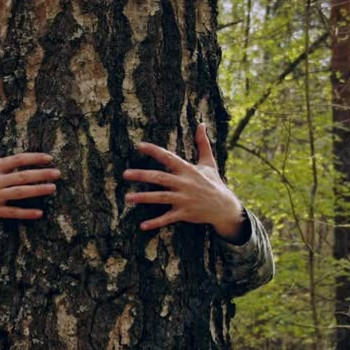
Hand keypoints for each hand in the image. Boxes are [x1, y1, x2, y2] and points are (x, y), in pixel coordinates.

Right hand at [0, 116, 60, 228]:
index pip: (17, 160)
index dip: (34, 158)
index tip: (49, 158)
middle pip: (23, 177)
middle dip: (42, 174)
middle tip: (58, 173)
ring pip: (20, 193)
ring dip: (38, 190)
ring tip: (53, 188)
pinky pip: (12, 212)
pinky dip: (26, 213)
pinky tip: (40, 212)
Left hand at [122, 123, 246, 242]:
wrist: (224, 207)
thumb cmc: (213, 183)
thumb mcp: (209, 162)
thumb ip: (202, 143)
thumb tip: (202, 123)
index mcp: (187, 169)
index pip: (168, 157)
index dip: (154, 151)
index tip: (139, 146)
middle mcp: (184, 183)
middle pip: (160, 178)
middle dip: (142, 175)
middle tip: (125, 174)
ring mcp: (184, 199)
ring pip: (161, 198)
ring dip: (143, 198)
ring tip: (127, 198)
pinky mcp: (184, 213)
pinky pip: (168, 218)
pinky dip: (156, 222)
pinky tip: (142, 225)